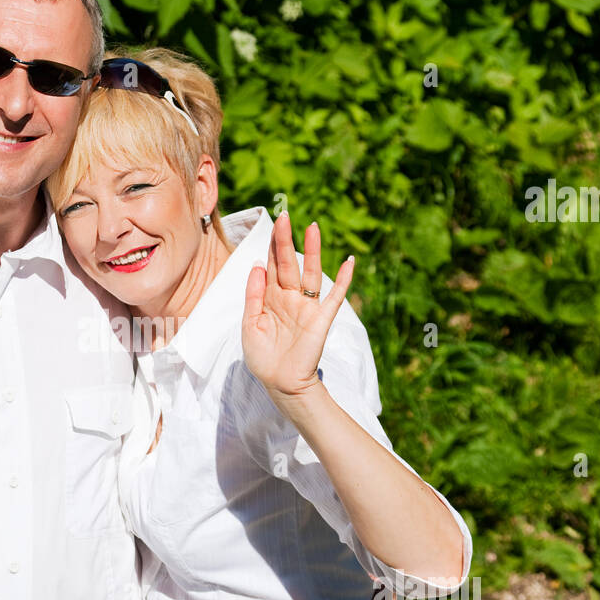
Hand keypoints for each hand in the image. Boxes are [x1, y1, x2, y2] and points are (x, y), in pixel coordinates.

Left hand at [241, 211, 353, 399]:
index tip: (273, 223)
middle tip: (285, 216)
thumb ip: (254, 295)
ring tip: (312, 227)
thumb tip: (258, 265)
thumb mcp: (250, 324)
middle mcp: (289, 298)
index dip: (271, 246)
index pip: (271, 267)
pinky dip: (343, 279)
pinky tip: (349, 262)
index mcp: (270, 298)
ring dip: (313, 250)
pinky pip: (335, 295)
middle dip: (286, 240)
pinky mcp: (321, 318)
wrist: (281, 383)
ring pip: (310, 272)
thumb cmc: (263, 357)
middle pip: (288, 263)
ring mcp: (307, 306)